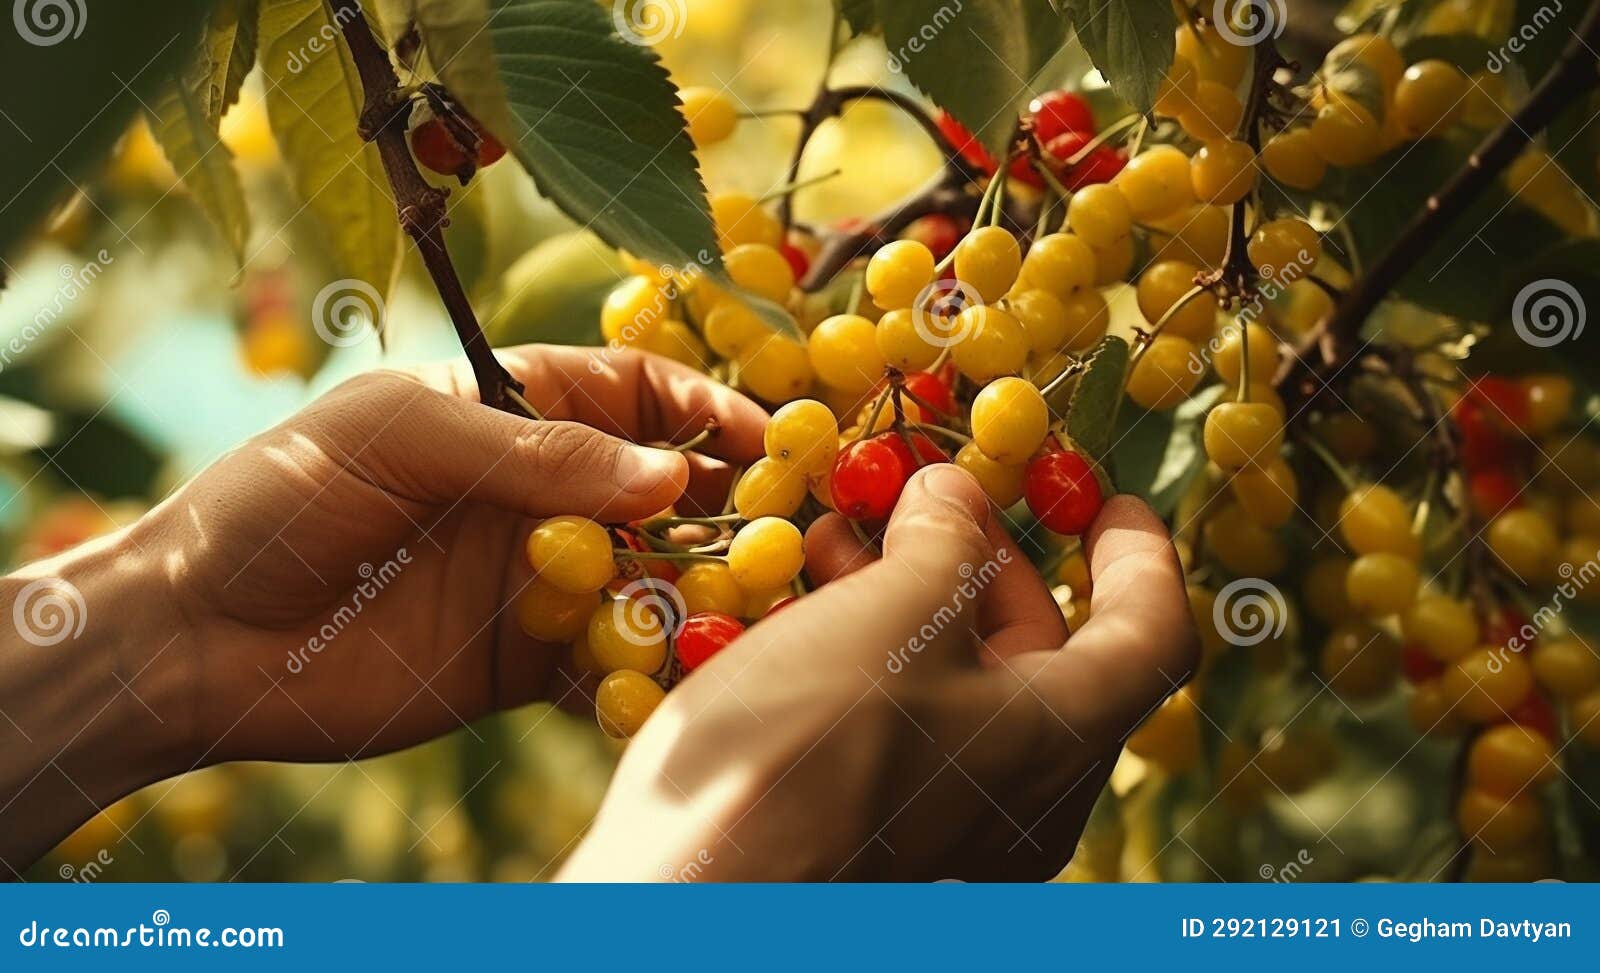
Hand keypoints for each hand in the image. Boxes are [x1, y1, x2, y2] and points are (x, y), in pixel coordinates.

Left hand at [0, 344, 766, 865]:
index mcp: (514, 415)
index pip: (638, 396)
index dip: (707, 411)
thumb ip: (537, 455)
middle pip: (665, 495)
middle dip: (732, 513)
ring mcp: (536, 582)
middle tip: (794, 543)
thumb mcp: (404, 441)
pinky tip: (682, 689)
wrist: (195, 638)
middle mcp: (541, 497)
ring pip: (651, 584)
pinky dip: (650, 678)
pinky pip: (609, 667)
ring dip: (707, 601)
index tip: (769, 442)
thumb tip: (667, 474)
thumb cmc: (283, 501)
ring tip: (758, 622)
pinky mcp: (522, 665)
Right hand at [561, 466, 1195, 881]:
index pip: (1151, 634)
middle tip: (934, 498)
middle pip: (1047, 655)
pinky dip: (875, 648)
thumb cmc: (813, 745)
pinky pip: (905, 722)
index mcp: (1063, 739)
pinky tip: (811, 600)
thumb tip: (955, 496)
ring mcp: (954, 820)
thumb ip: (945, 540)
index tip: (1105, 501)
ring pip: (962, 683)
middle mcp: (1025, 792)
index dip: (1139, 556)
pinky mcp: (881, 829)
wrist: (693, 891)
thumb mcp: (894, 612)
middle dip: (987, 560)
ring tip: (845, 533)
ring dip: (915, 594)